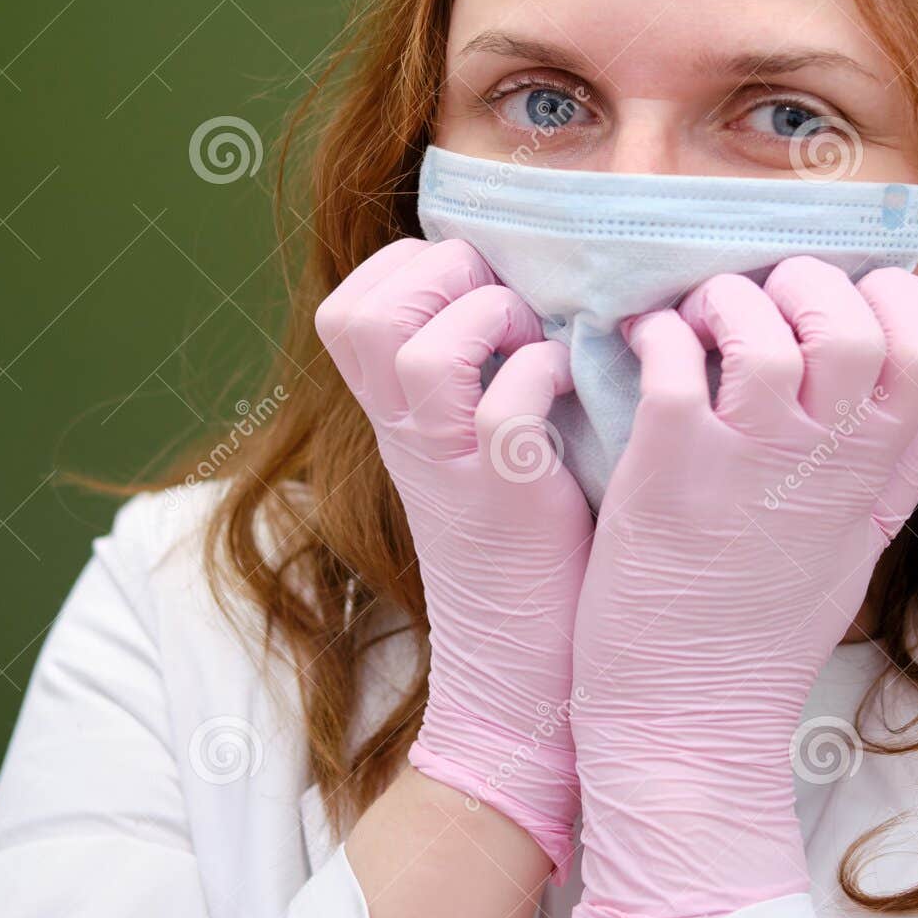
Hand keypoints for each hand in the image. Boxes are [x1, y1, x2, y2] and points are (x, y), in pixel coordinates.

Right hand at [315, 238, 591, 873]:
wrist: (524, 649)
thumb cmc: (516, 522)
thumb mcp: (463, 437)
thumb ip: (463, 364)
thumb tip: (508, 276)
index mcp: (390, 411)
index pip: (348, 305)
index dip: (409, 267)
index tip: (474, 284)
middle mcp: (404, 434)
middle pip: (361, 316)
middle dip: (441, 278)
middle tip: (503, 304)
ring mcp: (449, 466)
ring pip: (420, 356)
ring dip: (489, 320)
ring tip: (532, 338)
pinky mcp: (506, 496)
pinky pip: (504, 409)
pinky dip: (543, 374)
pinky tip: (570, 386)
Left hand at [569, 255, 917, 917]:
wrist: (689, 717)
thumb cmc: (768, 624)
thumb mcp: (862, 538)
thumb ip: (910, 457)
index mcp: (869, 472)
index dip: (893, 299)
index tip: (846, 296)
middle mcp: (819, 462)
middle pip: (845, 322)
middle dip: (802, 282)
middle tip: (759, 297)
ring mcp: (744, 466)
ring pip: (759, 332)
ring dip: (722, 301)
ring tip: (693, 317)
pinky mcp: (667, 474)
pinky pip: (671, 367)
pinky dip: (653, 335)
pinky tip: (641, 343)